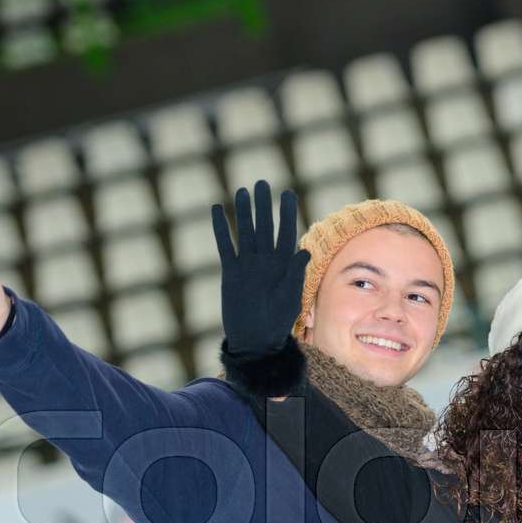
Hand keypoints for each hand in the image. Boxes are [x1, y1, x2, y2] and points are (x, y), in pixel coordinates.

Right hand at [213, 180, 310, 358]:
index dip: (287, 214)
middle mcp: (266, 261)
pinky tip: (216, 210)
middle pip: (264, 227)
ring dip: (243, 213)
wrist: (256, 340)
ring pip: (245, 232)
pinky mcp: (231, 272)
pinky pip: (225, 246)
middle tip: (262, 183)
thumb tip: (306, 250)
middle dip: (263, 206)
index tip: (288, 194)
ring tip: (241, 191)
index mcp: (284, 265)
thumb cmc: (277, 322)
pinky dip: (221, 229)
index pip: (286, 233)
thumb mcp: (290, 297)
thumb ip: (296, 273)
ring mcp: (247, 265)